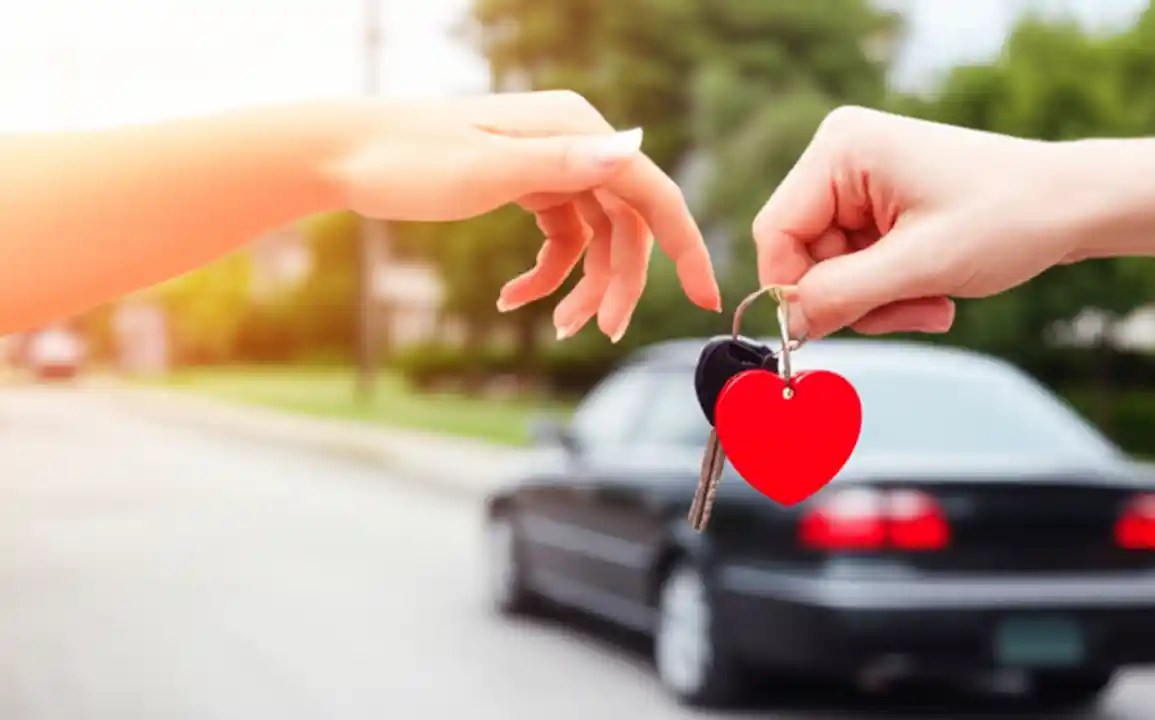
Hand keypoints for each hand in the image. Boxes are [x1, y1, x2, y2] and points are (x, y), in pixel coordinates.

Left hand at [329, 91, 720, 341]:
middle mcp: (572, 143)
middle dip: (618, 282)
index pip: (651, 192)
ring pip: (595, 237)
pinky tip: (515, 300)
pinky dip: (547, 273)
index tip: (707, 297)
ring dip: (581, 286)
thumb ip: (562, 165)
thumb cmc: (407, 159)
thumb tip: (633, 151)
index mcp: (575, 130)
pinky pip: (561, 238)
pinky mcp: (527, 184)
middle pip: (625, 224)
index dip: (684, 246)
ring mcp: (550, 164)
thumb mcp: (486, 171)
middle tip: (600, 332)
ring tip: (552, 327)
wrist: (346, 154)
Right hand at [753, 107, 1076, 338]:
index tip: (824, 329)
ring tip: (933, 303)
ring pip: (833, 272)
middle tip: (910, 313)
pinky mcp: (880, 207)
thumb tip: (790, 324)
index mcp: (841, 149)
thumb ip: (843, 295)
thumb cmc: (1010, 217)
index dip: (793, 288)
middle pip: (804, 255)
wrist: (1076, 205)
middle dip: (853, 297)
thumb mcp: (919, 266)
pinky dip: (893, 293)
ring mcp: (861, 183)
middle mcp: (842, 158)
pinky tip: (935, 294)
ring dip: (879, 302)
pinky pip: (859, 269)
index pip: (777, 231)